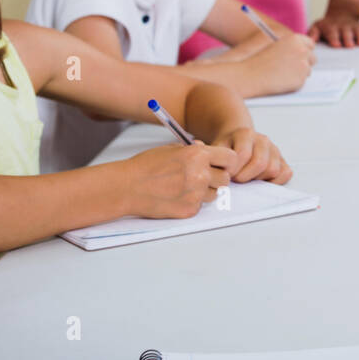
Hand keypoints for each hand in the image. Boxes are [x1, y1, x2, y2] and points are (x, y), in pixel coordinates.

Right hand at [122, 143, 238, 217]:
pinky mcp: (189, 210)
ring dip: (205, 191)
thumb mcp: (172, 149)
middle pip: (225, 179)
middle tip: (202, 177)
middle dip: (217, 177)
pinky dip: (192, 202)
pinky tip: (176, 196)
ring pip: (215, 194)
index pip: (231, 158)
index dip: (226, 162)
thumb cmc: (147, 166)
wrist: (127, 187)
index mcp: (198, 155)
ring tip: (185, 186)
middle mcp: (200, 174)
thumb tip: (207, 149)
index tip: (220, 164)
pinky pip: (200, 206)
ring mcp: (196, 194)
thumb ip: (194, 150)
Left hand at [210, 126, 292, 184]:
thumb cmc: (225, 146)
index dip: (233, 169)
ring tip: (247, 178)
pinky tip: (261, 180)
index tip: (224, 175)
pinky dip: (275, 181)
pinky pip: (285, 173)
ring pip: (273, 169)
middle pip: (260, 163)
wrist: (237, 137)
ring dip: (259, 179)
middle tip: (236, 179)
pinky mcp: (283, 160)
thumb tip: (201, 153)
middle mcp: (262, 139)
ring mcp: (274, 150)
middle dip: (245, 176)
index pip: (243, 155)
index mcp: (244, 134)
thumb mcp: (214, 145)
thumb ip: (209, 152)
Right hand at [246, 34, 315, 92]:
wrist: (250, 75)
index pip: (310, 44)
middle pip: (313, 58)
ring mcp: (303, 65)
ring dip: (299, 73)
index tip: (300, 56)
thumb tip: (306, 50)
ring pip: (308, 71)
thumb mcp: (276, 45)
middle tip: (291, 68)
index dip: (305, 51)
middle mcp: (302, 50)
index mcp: (295, 39)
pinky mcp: (301, 80)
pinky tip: (281, 81)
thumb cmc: (258, 60)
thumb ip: (292, 46)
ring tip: (282, 74)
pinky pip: (302, 81)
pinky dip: (294, 83)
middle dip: (305, 63)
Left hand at [309, 0, 358, 47]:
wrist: (340, 13)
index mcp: (331, 27)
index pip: (332, 32)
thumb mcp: (317, 26)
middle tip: (350, 45)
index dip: (334, 38)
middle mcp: (343, 27)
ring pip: (358, 31)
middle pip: (346, 33)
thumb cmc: (327, 26)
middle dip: (348, 39)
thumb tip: (310, 42)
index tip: (336, 44)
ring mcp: (354, 27)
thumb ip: (312, 34)